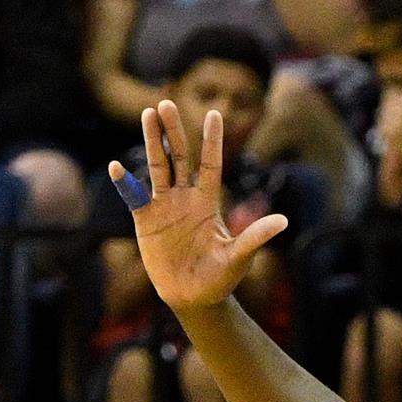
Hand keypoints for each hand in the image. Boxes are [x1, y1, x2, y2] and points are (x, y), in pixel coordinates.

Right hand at [108, 100, 292, 315]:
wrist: (194, 298)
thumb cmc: (220, 279)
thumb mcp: (238, 258)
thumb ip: (255, 237)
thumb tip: (283, 221)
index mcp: (208, 202)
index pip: (210, 164)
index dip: (212, 141)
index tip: (215, 114)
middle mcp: (185, 197)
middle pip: (179, 156)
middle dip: (173, 131)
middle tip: (166, 103)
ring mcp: (164, 206)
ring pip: (157, 166)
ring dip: (151, 141)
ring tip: (148, 114)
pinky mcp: (146, 219)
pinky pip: (134, 196)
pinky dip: (125, 182)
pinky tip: (117, 166)